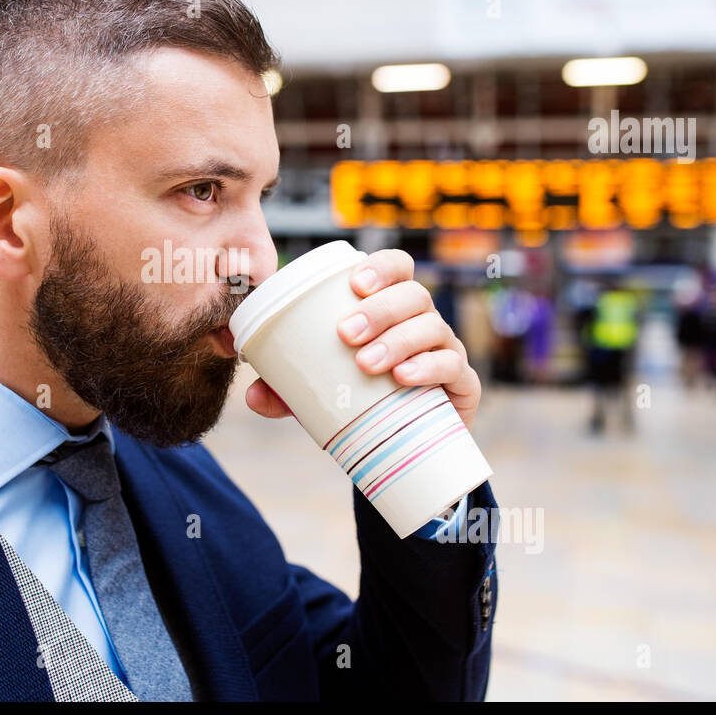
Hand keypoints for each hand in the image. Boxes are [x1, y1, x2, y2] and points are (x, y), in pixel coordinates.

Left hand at [245, 249, 481, 430]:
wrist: (406, 447)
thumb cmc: (362, 401)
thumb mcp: (320, 393)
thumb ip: (287, 390)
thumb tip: (253, 394)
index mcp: (392, 308)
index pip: (398, 268)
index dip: (382, 267)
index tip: (354, 284)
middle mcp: (422, 322)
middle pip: (413, 296)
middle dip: (380, 309)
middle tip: (346, 334)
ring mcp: (446, 350)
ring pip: (432, 327)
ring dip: (399, 340)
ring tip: (367, 364)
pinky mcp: (462, 384)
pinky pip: (454, 367)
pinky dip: (429, 367)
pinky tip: (405, 377)